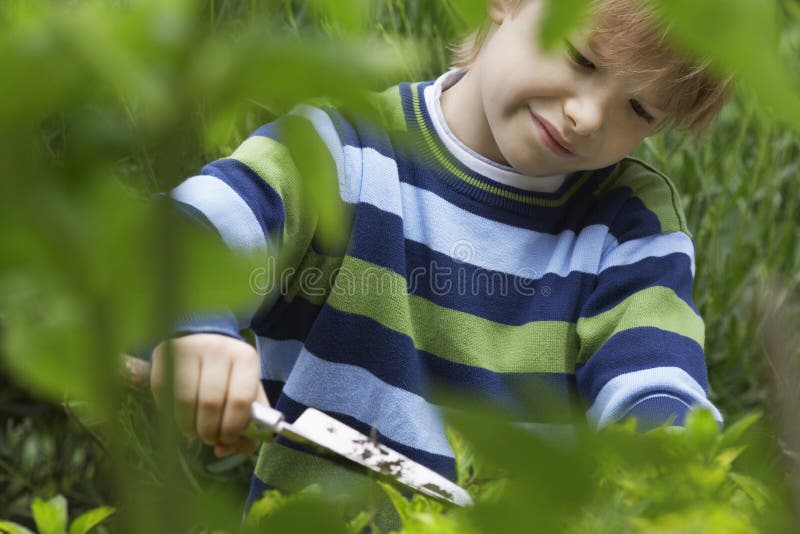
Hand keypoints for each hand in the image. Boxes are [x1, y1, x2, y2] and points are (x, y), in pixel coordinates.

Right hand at [150, 333, 268, 456]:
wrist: (205, 338)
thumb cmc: (230, 374)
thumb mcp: (249, 392)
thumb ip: (248, 424)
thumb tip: (224, 449)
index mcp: (246, 358)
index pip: (240, 401)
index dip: (232, 427)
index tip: (228, 439)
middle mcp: (219, 349)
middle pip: (211, 403)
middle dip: (209, 431)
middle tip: (209, 438)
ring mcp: (190, 349)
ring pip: (185, 401)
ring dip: (188, 427)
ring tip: (193, 431)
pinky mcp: (165, 353)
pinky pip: (164, 393)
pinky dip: (170, 413)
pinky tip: (179, 414)